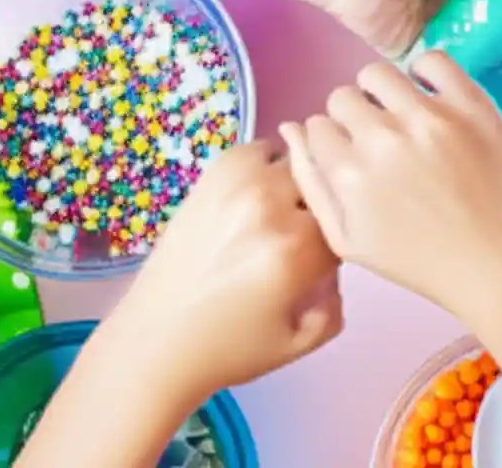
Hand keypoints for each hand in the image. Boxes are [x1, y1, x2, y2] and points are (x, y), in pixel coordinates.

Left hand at [109, 141, 343, 393]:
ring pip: (295, 158)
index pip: (347, 222)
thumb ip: (336, 305)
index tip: (329, 257)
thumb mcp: (301, 342)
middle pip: (324, 182)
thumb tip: (336, 270)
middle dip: (324, 205)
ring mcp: (236, 186)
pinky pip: (256, 151)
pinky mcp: (209, 180)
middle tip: (306, 233)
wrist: (154, 343)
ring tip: (284, 209)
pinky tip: (258, 196)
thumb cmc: (229, 349)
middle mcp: (268, 208)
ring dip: (299, 179)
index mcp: (296, 250)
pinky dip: (267, 166)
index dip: (345, 238)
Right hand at [277, 52, 501, 321]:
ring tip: (402, 116)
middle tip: (381, 140)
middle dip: (353, 116)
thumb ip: (313, 184)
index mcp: (349, 174)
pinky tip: (432, 98)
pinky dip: (425, 72)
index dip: (334, 141)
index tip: (355, 156)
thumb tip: (291, 130)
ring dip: (381, 91)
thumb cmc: (426, 264)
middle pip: (343, 98)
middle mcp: (383, 138)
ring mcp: (429, 117)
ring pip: (378, 73)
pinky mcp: (471, 105)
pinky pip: (432, 60)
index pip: (316, 127)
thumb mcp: (351, 241)